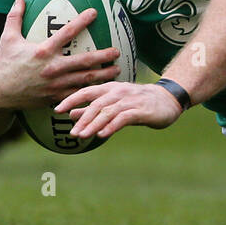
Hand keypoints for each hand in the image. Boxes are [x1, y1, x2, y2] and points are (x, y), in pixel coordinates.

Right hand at [0, 0, 121, 110]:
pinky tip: (103, 88)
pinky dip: (91, 91)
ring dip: (103, 75)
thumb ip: (15, 17)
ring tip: (118, 70)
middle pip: (84, 61)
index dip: (82, 21)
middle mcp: (52, 68)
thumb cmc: (4, 63)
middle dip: (103, 56)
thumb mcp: (7, 38)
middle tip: (117, 51)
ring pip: (85, 80)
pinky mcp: (55, 98)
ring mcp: (55, 85)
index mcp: (43, 51)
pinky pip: (77, 94)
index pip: (67, 32)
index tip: (94, 12)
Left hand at [56, 81, 183, 137]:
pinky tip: (103, 134)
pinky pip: (123, 118)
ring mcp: (130, 100)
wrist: (168, 99)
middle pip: (96, 104)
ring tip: (83, 136)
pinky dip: (112, 126)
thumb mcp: (114, 104)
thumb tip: (71, 113)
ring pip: (108, 111)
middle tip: (72, 133)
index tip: (57, 110)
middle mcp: (118, 92)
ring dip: (94, 124)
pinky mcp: (141, 110)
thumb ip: (93, 108)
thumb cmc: (137, 102)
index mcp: (110, 88)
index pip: (87, 91)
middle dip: (83, 118)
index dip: (71, 99)